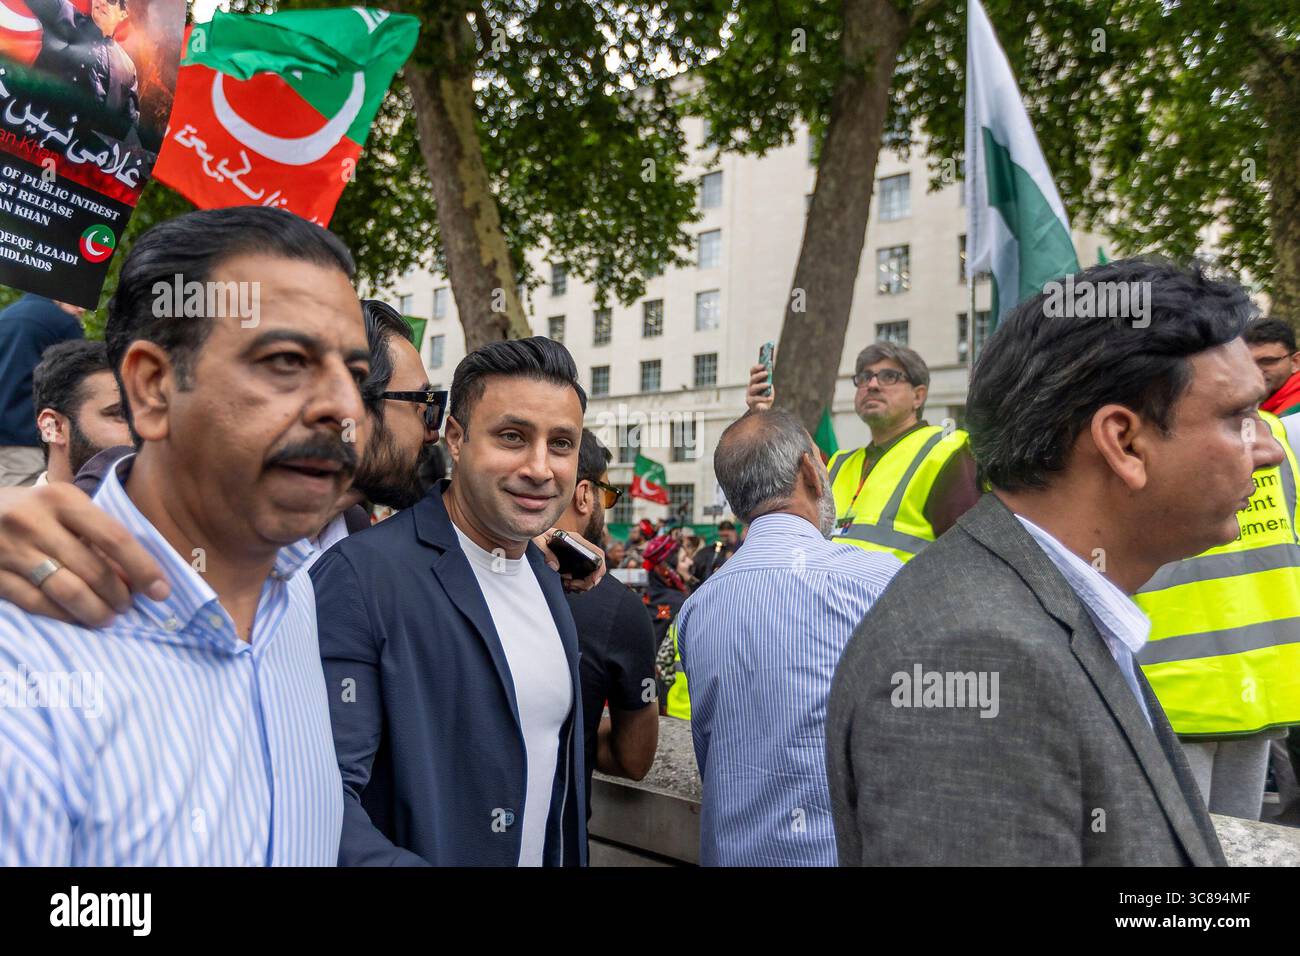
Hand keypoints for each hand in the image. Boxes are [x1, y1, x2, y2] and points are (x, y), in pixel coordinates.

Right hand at [0, 483, 167, 626]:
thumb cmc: (28, 510)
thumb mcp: (61, 507)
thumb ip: (96, 534)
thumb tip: (135, 575)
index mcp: (62, 499)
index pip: (115, 538)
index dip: (143, 568)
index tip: (162, 591)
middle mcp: (35, 521)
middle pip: (93, 569)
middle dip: (119, 595)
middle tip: (129, 606)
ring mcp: (10, 549)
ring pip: (66, 591)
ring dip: (95, 610)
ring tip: (108, 618)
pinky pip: (36, 602)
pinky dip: (63, 615)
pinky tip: (77, 618)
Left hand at [534, 528, 606, 592]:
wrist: (531, 533)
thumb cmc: (536, 535)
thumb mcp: (538, 540)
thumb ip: (546, 552)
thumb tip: (555, 566)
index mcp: (576, 540)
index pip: (597, 554)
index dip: (599, 569)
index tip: (592, 581)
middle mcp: (580, 548)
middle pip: (596, 568)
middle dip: (588, 582)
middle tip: (573, 586)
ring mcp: (577, 557)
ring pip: (590, 575)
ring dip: (582, 585)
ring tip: (569, 585)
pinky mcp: (572, 564)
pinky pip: (582, 577)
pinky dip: (577, 585)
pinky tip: (567, 585)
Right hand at [746, 363, 773, 411]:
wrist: (763, 410)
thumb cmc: (766, 397)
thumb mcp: (768, 387)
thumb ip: (768, 381)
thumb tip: (770, 373)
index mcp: (754, 381)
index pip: (752, 372)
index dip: (757, 367)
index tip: (763, 365)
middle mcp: (750, 386)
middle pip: (753, 379)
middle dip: (759, 375)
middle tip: (767, 373)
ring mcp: (749, 394)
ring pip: (753, 388)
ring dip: (761, 385)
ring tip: (768, 384)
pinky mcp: (750, 402)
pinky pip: (756, 399)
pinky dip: (764, 398)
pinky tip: (770, 398)